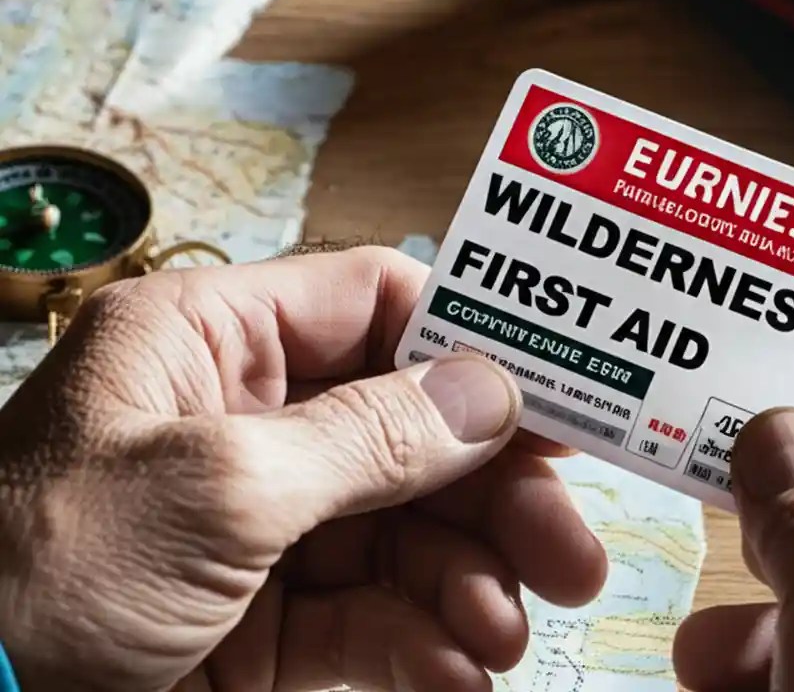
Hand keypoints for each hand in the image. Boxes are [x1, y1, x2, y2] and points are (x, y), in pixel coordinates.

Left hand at [0, 247, 607, 691]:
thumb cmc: (42, 573)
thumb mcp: (216, 488)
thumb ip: (365, 440)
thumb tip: (490, 393)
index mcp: (211, 345)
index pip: (374, 309)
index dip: (474, 347)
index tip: (563, 401)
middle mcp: (247, 424)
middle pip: (413, 435)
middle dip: (495, 496)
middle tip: (569, 554)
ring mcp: (263, 526)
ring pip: (408, 535)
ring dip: (471, 583)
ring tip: (504, 635)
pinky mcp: (269, 621)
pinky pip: (375, 618)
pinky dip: (427, 644)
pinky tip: (462, 673)